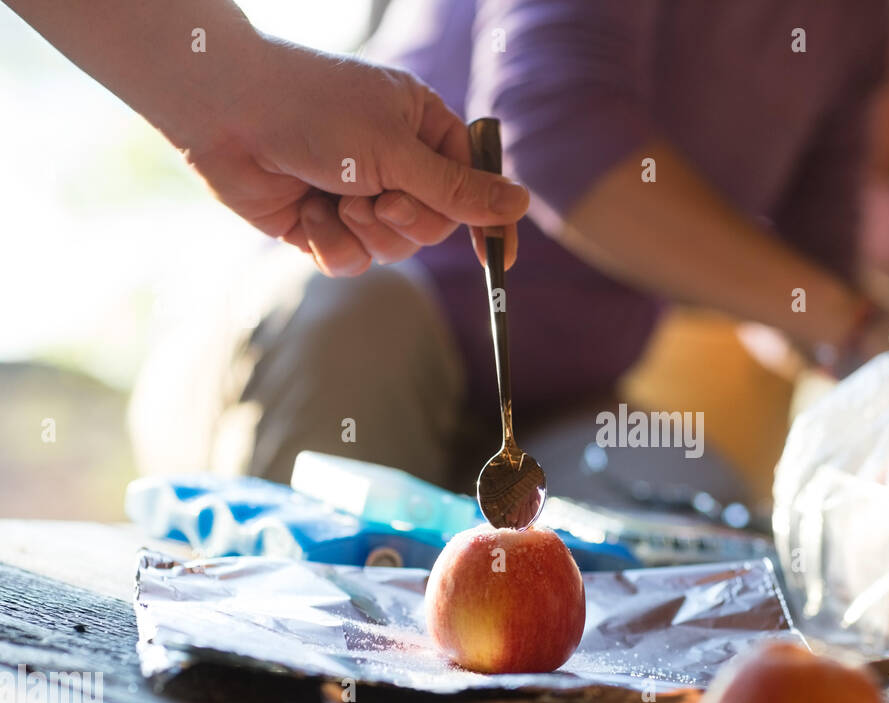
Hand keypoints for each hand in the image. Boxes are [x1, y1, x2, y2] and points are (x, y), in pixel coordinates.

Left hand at [177, 37, 526, 275]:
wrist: (225, 112)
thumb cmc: (314, 111)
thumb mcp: (396, 151)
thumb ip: (458, 190)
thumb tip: (519, 204)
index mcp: (424, 130)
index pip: (475, 185)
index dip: (490, 222)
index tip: (500, 260)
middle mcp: (396, 163)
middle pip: (435, 227)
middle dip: (406, 220)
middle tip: (380, 198)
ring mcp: (359, 195)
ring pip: (394, 249)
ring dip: (365, 231)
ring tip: (334, 197)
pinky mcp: (324, 223)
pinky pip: (352, 260)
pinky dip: (331, 243)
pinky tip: (305, 212)